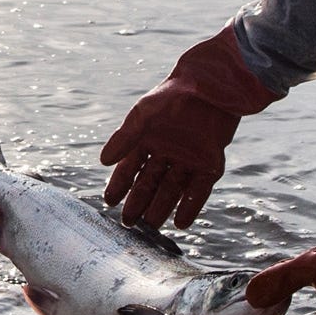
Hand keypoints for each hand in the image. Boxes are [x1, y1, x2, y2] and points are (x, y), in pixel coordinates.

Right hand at [98, 29, 279, 227]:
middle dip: (138, 203)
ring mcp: (189, 161)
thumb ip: (124, 138)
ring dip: (161, 208)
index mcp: (149, 141)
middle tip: (128, 222)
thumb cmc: (174, 95)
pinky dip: (190, 207)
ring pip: (172, 191)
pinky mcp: (209, 166)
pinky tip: (180, 223)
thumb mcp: (143, 115)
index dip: (119, 185)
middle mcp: (167, 154)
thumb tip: (103, 161)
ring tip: (150, 226)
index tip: (109, 201)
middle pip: (150, 185)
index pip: (130, 169)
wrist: (213, 88)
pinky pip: (198, 191)